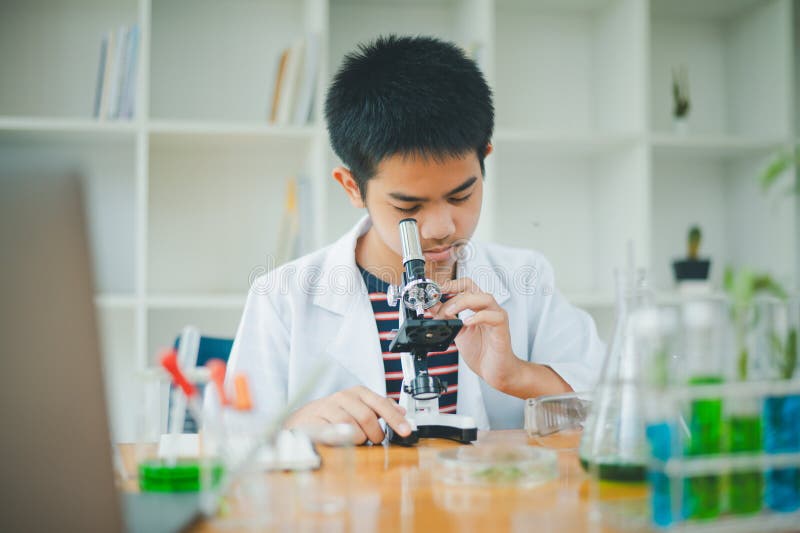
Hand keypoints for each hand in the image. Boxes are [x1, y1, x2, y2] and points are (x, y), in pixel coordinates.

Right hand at [284, 385, 411, 443]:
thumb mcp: (360, 406)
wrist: (303, 419)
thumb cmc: (335, 414)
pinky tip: (343, 440)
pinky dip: (342, 439)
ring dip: (358, 439)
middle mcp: (343, 397)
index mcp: (358, 392)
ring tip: (355, 439)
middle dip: (375, 433)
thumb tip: (402, 412)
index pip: (381, 403)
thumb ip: (381, 408)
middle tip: (373, 439)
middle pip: (368, 417)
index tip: (406, 431)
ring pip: (352, 427)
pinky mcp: (315, 421)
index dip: (394, 418)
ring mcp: (328, 408)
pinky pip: (333, 433)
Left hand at [433, 278, 519, 390]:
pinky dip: (477, 317)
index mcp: (477, 307)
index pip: (464, 286)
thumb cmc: (481, 351)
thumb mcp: (458, 332)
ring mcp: (496, 315)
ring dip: (463, 302)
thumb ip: (447, 318)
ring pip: (484, 297)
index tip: (434, 289)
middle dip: (451, 293)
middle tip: (438, 302)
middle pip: (471, 287)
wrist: (494, 370)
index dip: (449, 284)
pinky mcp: (502, 327)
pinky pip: (492, 316)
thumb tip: (432, 307)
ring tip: (450, 312)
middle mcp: (487, 308)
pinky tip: (466, 323)